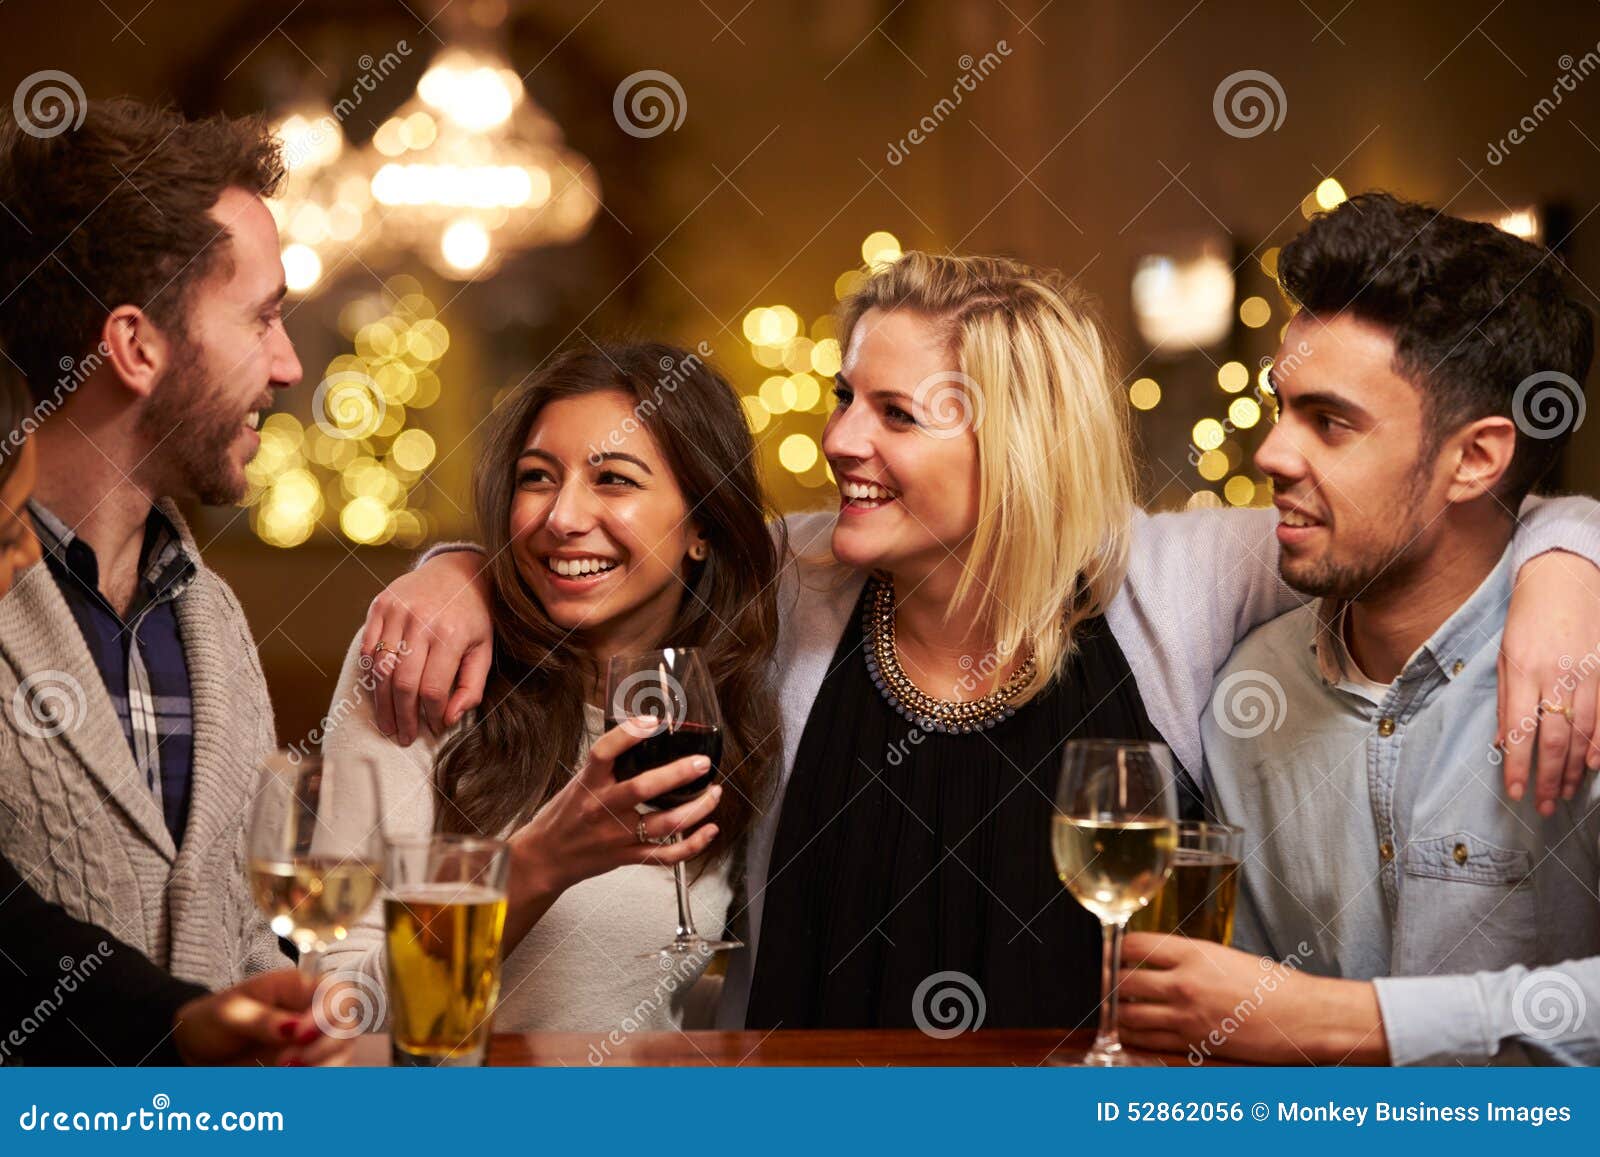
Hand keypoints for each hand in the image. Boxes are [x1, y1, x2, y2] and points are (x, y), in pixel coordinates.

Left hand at [172, 969, 352, 1066]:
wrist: (194, 1050)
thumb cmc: (212, 1019)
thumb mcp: (229, 1013)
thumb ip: (262, 1019)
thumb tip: (293, 1028)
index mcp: (299, 987)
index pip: (338, 992)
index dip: (329, 1013)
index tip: (300, 1036)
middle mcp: (312, 1012)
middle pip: (347, 1025)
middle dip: (324, 1047)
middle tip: (287, 1063)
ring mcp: (311, 1040)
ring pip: (342, 1052)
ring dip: (323, 1067)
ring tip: (286, 1074)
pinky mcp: (305, 1065)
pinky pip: (327, 1072)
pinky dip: (316, 1079)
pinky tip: (291, 1084)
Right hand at [362, 548, 493, 744]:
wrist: (459, 570)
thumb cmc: (475, 616)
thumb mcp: (485, 650)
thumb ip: (471, 687)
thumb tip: (448, 719)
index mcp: (451, 635)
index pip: (433, 690)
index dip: (430, 716)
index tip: (432, 729)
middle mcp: (421, 622)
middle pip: (403, 684)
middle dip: (402, 717)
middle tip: (403, 737)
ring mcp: (397, 612)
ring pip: (381, 670)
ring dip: (382, 703)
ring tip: (387, 724)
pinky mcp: (380, 605)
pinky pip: (369, 649)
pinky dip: (371, 675)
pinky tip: (378, 693)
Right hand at [508, 719, 722, 904]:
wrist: (545, 858)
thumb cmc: (564, 815)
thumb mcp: (578, 782)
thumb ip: (607, 766)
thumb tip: (641, 734)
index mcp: (588, 784)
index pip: (604, 752)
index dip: (628, 734)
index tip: (653, 721)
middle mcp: (602, 808)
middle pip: (642, 789)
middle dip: (677, 774)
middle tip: (702, 763)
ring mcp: (616, 835)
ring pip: (664, 823)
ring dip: (696, 808)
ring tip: (715, 793)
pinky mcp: (627, 857)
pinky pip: (665, 855)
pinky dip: (692, 845)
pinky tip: (710, 830)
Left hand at [1114, 933, 1387, 1064]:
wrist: (1300, 1016)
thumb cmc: (1269, 985)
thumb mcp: (1222, 955)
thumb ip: (1185, 956)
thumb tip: (1154, 958)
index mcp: (1192, 953)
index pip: (1132, 945)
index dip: (1115, 949)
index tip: (1111, 952)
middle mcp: (1183, 983)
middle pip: (1121, 980)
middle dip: (1109, 981)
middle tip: (1106, 981)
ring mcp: (1185, 1016)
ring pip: (1127, 1014)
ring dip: (1117, 1010)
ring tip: (1116, 1006)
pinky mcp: (1191, 1043)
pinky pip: (1146, 1041)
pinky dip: (1132, 1035)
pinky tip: (1132, 1029)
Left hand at [1500, 550, 1599, 814]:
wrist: (1565, 576)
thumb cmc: (1527, 616)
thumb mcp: (1504, 654)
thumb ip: (1505, 699)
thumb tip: (1503, 741)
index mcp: (1523, 670)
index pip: (1519, 730)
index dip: (1517, 765)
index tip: (1513, 792)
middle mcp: (1556, 675)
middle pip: (1554, 738)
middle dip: (1547, 777)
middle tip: (1542, 805)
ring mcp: (1587, 674)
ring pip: (1582, 732)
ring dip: (1572, 768)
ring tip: (1563, 793)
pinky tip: (1593, 765)